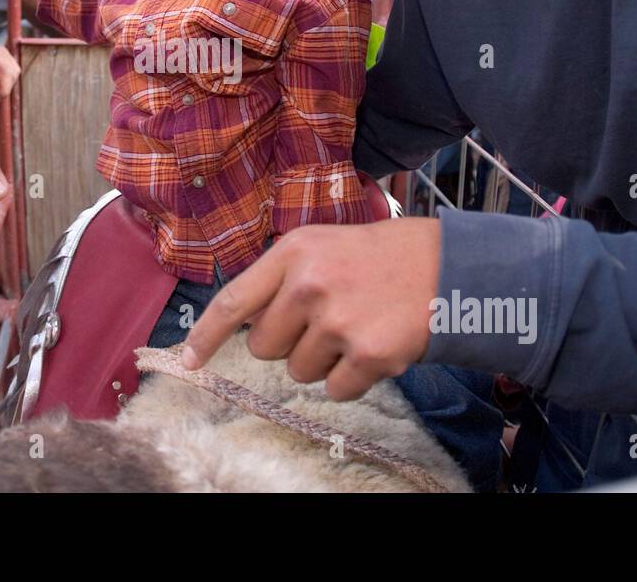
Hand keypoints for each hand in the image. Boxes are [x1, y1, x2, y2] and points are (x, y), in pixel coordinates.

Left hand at [181, 218, 441, 399]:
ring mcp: (337, 321)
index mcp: (292, 252)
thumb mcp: (321, 246)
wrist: (447, 267)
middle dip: (287, 343)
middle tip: (323, 320)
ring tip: (353, 327)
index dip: (206, 335)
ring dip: (322, 360)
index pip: (233, 301)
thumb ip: (280, 277)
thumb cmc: (376, 258)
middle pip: (263, 347)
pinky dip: (350, 378)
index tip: (190, 359)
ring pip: (298, 372)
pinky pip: (334, 390)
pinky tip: (372, 346)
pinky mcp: (367, 355)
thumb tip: (240, 321)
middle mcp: (309, 285)